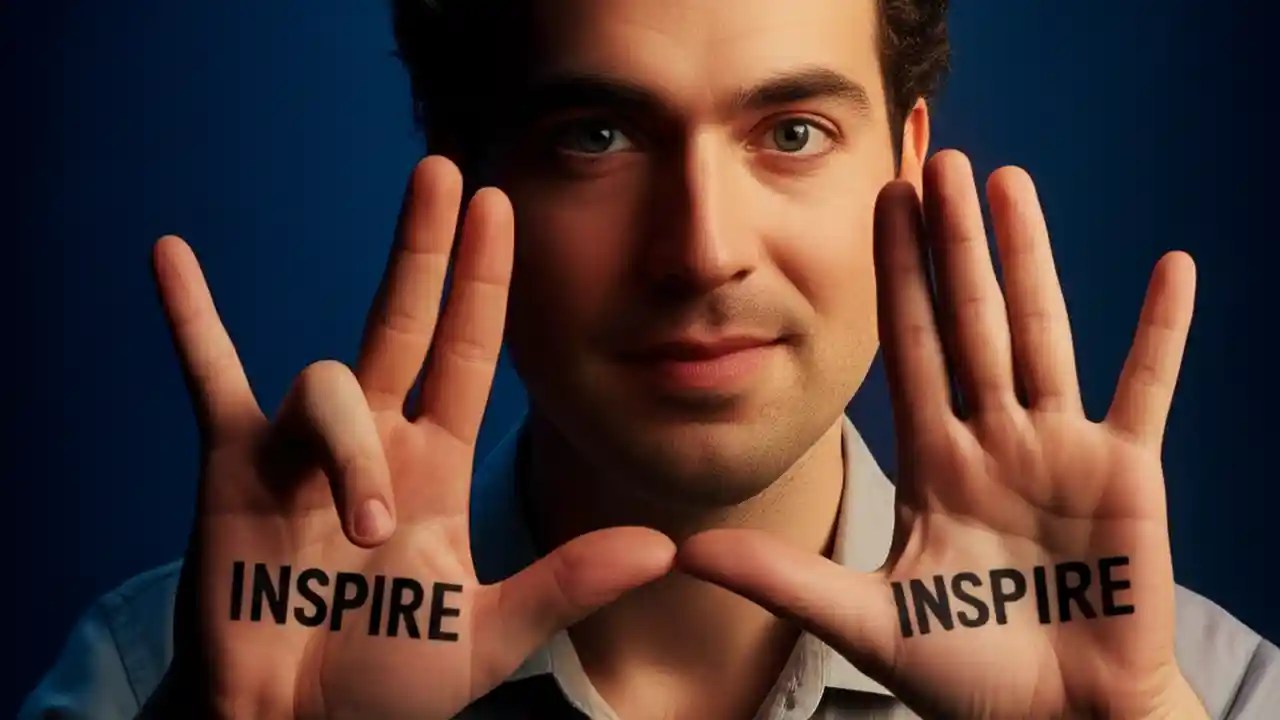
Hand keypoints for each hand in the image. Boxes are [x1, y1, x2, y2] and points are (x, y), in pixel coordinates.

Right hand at [153, 156, 673, 718]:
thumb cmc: (384, 680)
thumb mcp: (489, 635)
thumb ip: (567, 585)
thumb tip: (662, 547)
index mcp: (435, 465)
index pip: (467, 353)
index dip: (484, 283)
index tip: (499, 209)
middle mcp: (374, 441)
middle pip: (401, 318)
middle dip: (424, 248)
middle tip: (444, 170)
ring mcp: (302, 448)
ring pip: (325, 384)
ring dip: (346, 452)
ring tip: (358, 535)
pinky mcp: (233, 467)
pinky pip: (208, 378)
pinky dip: (190, 321)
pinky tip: (170, 254)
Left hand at [678, 151, 1206, 718]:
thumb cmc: (967, 673)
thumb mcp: (864, 619)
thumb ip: (782, 578)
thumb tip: (683, 551)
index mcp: (935, 463)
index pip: (909, 348)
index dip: (894, 278)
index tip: (882, 206)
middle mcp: (994, 441)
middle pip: (970, 320)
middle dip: (954, 243)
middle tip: (941, 158)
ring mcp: (1061, 450)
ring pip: (1044, 333)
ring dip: (1032, 258)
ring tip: (1013, 183)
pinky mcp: (1127, 474)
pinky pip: (1146, 388)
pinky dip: (1161, 332)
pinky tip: (1173, 267)